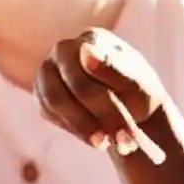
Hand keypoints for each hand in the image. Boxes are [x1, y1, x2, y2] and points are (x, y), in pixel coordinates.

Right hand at [36, 28, 183, 163]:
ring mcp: (50, 71)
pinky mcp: (44, 95)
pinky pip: (50, 114)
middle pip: (69, 81)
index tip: (125, 127)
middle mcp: (65, 50)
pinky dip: (75, 129)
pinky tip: (97, 137)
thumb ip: (113, 67)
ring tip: (109, 145)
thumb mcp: (138, 85)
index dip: (102, 101)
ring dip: (82, 127)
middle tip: (122, 143)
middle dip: (95, 119)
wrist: (135, 113)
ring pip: (52, 101)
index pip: (85, 66)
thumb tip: (85, 50)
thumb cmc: (140, 94)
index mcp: (91, 39)